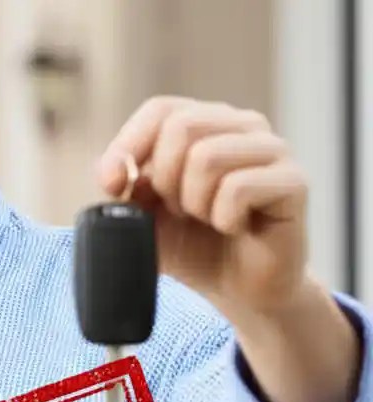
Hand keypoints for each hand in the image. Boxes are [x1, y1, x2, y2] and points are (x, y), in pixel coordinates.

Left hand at [96, 95, 310, 323]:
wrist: (239, 289)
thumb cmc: (194, 245)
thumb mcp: (144, 216)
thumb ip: (125, 189)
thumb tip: (113, 172)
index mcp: (205, 124)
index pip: (161, 110)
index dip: (128, 144)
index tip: (110, 184)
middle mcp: (242, 126)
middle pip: (182, 127)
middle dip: (165, 179)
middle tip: (179, 211)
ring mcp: (273, 150)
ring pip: (207, 157)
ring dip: (194, 202)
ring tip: (209, 219)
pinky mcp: (294, 182)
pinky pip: (238, 189)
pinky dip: (224, 218)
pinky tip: (235, 228)